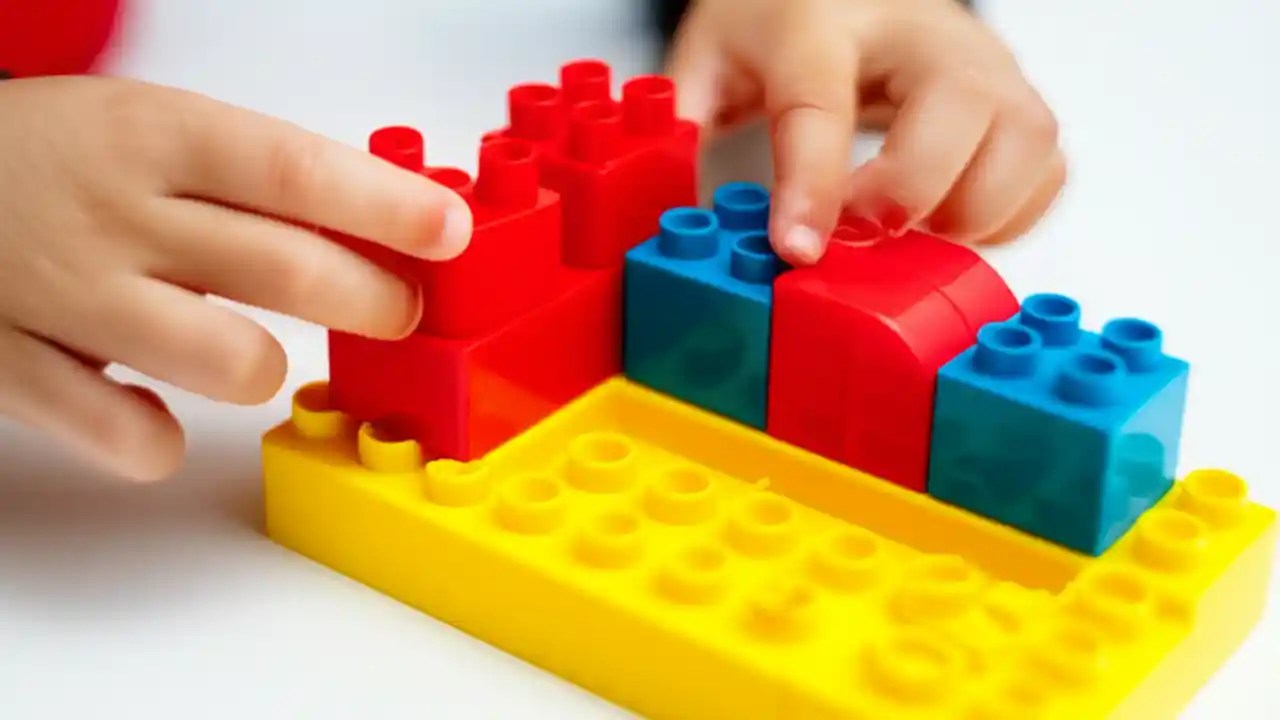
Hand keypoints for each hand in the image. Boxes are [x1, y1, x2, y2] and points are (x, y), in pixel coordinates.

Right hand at [0, 76, 471, 480]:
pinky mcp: (16, 365)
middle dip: (372, 300)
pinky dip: (160, 438)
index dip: (384, 206)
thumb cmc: (47, 150)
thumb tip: (377, 220)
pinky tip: (159, 412)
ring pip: (225, 361)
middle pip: (284, 270)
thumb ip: (248, 176)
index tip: (449, 233)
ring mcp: (67, 294)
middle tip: (403, 309)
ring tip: (263, 356)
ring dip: (270, 370)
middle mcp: (120, 215)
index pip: (294, 171)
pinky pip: (125, 435)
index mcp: (157, 137)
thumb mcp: (147, 125)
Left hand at [669, 0, 1065, 263]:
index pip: (822, 101)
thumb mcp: (712, 55)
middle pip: (959, 107)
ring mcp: (985, 64)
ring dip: (969, 213)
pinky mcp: (1019, 102)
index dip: (813, 184)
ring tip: (905, 235)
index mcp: (822, 20)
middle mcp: (922, 34)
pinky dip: (1004, 217)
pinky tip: (944, 225)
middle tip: (858, 238)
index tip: (798, 249)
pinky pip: (1045, 171)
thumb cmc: (782, 23)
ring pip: (1025, 140)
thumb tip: (673, 206)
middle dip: (911, 194)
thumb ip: (687, 123)